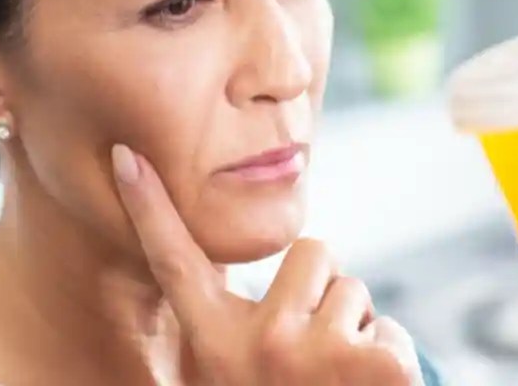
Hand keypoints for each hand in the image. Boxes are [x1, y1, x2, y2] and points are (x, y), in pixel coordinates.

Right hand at [111, 144, 421, 385]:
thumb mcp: (229, 377)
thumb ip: (228, 334)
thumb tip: (214, 276)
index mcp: (214, 344)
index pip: (175, 262)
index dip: (148, 206)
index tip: (126, 155)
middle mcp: (259, 343)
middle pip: (312, 252)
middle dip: (321, 294)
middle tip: (311, 360)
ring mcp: (319, 352)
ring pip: (354, 291)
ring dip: (355, 332)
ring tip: (336, 385)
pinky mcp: (380, 362)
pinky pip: (391, 328)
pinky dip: (389, 359)